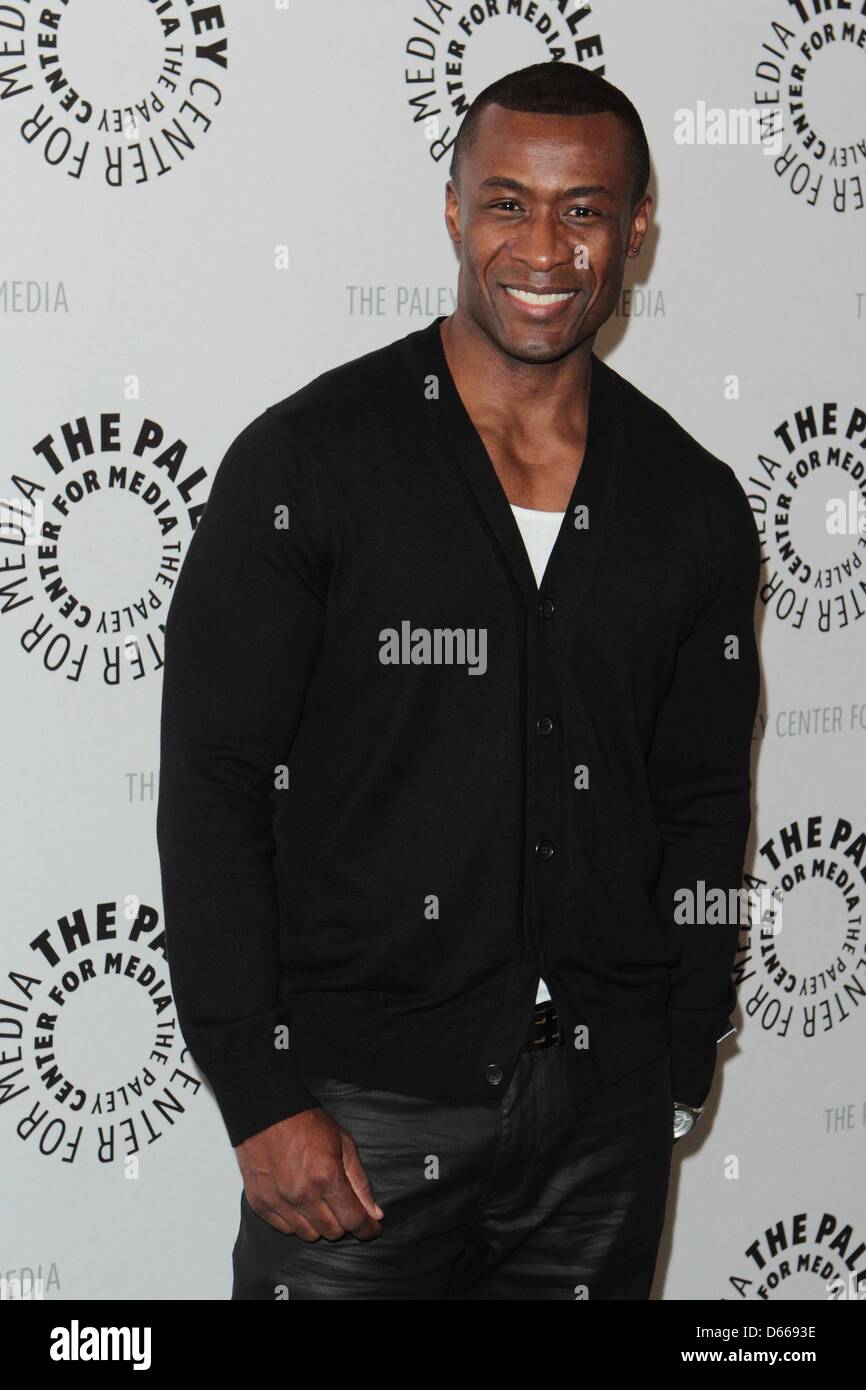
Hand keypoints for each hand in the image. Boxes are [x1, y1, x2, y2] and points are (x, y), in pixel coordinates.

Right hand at [235, 1107, 383, 1241]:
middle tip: (344, 1206)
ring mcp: (279, 1201)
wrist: (267, 1113)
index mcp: (326, 1177)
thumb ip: (360, 1183)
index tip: (372, 1228)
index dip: (367, 1229)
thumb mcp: (344, 1145)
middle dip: (344, 1223)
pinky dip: (296, 1221)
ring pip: (309, 1235)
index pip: (353, 1219)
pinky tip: (300, 1204)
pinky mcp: (260, 1204)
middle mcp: (302, 1194)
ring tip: (321, 1203)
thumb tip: (375, 1214)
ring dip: (320, 1224)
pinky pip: (285, 1229)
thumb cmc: (308, 1124)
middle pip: (332, 1232)